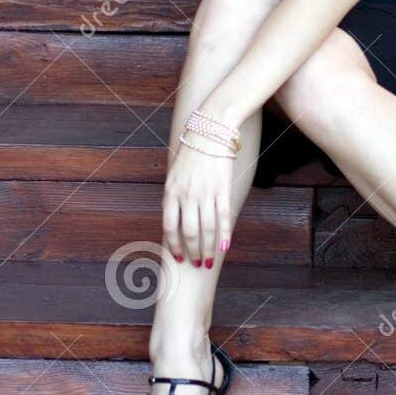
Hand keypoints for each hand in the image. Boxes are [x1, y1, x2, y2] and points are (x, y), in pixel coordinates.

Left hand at [162, 133, 234, 267]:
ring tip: (209, 260)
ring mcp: (206, 193)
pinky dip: (224, 235)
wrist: (211, 131)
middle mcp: (187, 194)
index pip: (170, 227)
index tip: (178, 257)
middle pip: (189, 232)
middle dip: (193, 252)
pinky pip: (224, 218)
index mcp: (171, 191)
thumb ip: (174, 196)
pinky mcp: (223, 189)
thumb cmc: (192, 152)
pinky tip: (224, 247)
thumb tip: (176, 220)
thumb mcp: (175, 173)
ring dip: (208, 249)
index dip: (174, 245)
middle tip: (197, 264)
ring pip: (207, 229)